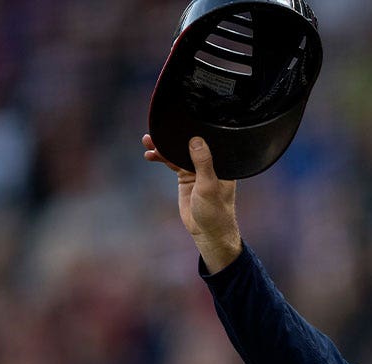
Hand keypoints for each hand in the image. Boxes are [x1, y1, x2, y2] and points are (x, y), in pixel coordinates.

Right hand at [142, 134, 241, 272]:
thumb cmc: (215, 212)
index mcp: (223, 162)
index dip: (193, 131)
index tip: (177, 123)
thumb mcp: (209, 187)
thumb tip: (196, 140)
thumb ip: (203, 164)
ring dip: (164, 147)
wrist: (207, 232)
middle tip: (157, 131)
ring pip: (178, 153)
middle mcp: (210, 162)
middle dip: (174, 138)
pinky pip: (172, 163)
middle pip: (190, 144)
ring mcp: (197, 169)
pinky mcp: (186, 177)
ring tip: (148, 141)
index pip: (208, 141)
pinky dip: (161, 158)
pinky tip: (150, 155)